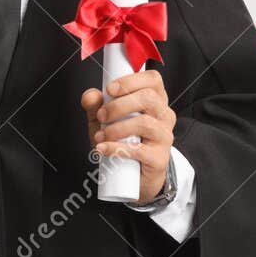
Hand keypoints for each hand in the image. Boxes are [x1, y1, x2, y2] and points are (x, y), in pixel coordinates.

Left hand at [80, 68, 175, 205]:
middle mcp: (164, 115)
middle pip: (148, 98)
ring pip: (145, 123)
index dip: (131, 81)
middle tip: (101, 116)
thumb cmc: (121, 140)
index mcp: (155, 100)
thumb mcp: (104, 120)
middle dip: (118, 105)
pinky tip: (103, 148)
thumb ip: (95, 105)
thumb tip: (91, 96)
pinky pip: (139, 150)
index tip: (110, 89)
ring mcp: (164, 137)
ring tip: (101, 136)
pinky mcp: (160, 158)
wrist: (132, 176)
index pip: (153, 80)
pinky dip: (116, 148)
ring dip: (117, 128)